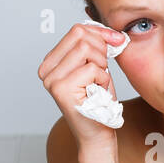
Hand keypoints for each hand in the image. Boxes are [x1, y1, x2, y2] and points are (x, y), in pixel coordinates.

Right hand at [36, 20, 129, 155]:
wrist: (98, 135)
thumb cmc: (99, 102)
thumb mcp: (98, 67)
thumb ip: (96, 46)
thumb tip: (111, 28)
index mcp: (51, 62)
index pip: (77, 30)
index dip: (101, 33)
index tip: (117, 41)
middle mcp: (46, 70)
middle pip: (81, 35)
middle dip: (102, 50)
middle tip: (103, 72)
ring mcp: (51, 80)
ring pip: (87, 50)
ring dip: (102, 67)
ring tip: (98, 84)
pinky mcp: (61, 89)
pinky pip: (93, 69)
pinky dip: (103, 81)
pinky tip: (97, 94)